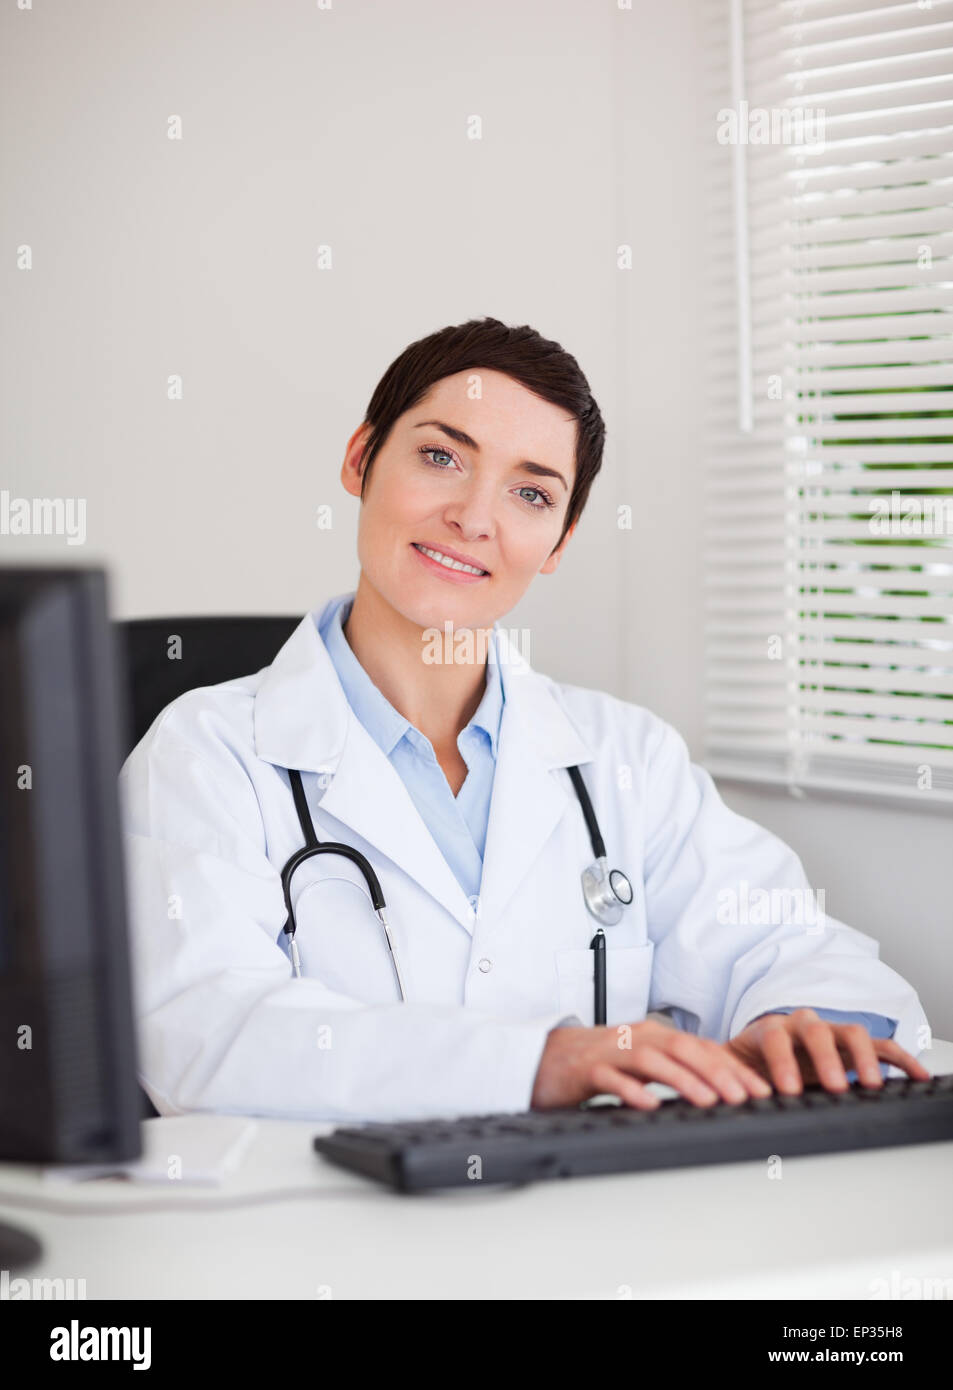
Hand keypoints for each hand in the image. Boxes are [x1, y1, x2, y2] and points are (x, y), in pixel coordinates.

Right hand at [531, 1019, 773, 1110]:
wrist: (546, 1057)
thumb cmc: (600, 1063)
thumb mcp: (643, 1063)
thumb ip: (675, 1070)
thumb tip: (720, 1090)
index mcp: (655, 1035)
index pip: (702, 1048)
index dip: (734, 1068)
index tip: (761, 1090)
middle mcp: (637, 1038)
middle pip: (683, 1048)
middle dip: (717, 1072)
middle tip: (744, 1096)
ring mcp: (611, 1052)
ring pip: (652, 1060)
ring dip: (683, 1079)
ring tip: (708, 1100)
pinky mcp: (586, 1070)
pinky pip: (611, 1078)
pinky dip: (631, 1090)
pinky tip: (649, 1105)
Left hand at [724, 1008, 930, 1094]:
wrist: (761, 1050)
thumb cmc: (747, 1062)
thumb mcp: (730, 1068)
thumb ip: (723, 1077)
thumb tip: (709, 1093)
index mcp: (769, 1029)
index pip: (775, 1037)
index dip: (782, 1061)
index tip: (786, 1089)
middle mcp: (802, 1025)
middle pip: (818, 1031)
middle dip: (827, 1059)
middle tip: (835, 1087)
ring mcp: (831, 1032)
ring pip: (852, 1033)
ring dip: (863, 1058)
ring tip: (873, 1085)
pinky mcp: (852, 1046)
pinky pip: (881, 1046)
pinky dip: (900, 1058)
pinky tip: (917, 1074)